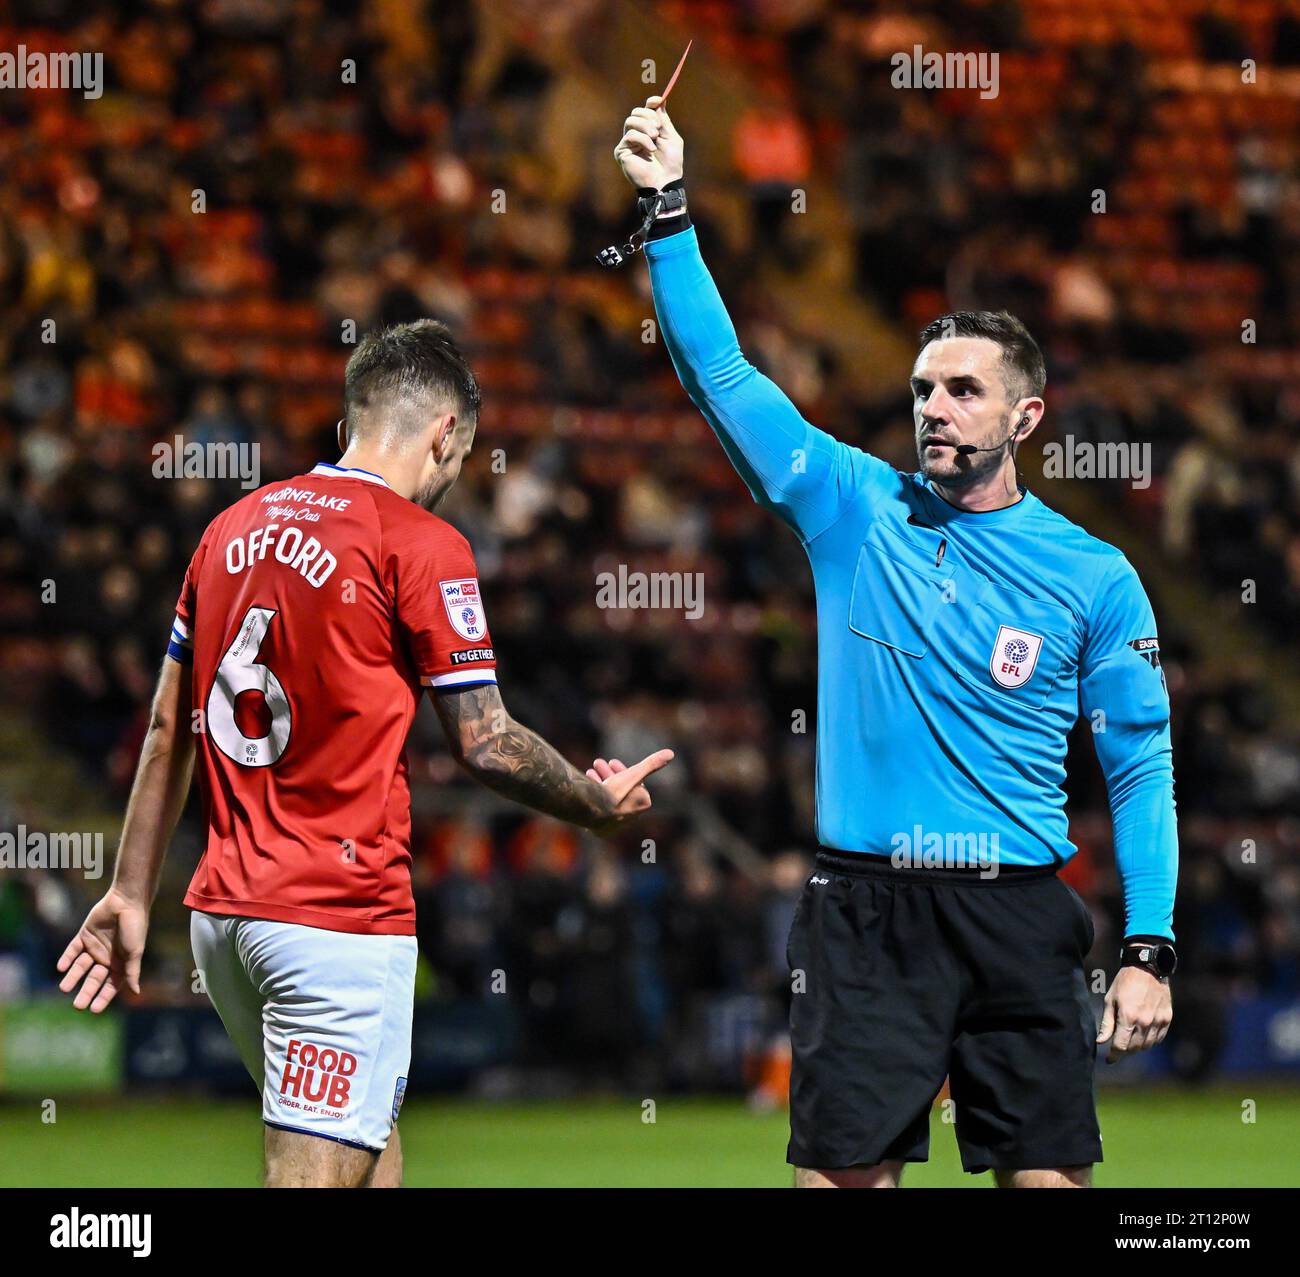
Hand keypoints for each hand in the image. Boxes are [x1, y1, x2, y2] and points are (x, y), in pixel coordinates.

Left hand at [57, 887, 148, 1011]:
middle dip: (86, 992)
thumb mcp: (135, 952)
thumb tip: (136, 992)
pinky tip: (61, 968)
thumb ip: (132, 972)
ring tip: (64, 988)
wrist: (126, 902)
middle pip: (94, 979)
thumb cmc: (135, 928)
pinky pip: (73, 950)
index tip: (94, 1010)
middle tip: (77, 1006)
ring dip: (72, 977)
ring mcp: (94, 947)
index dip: (103, 997)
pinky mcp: (84, 936)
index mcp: (120, 963)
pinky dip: (66, 958)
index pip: (110, 985)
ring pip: (81, 967)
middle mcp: (107, 957)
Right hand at [585, 751, 673, 833]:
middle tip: (599, 763)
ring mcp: (613, 825)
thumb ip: (651, 764)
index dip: (623, 770)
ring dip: (600, 782)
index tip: (612, 761)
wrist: (593, 809)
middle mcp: (629, 817)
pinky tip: (586, 786)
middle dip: (609, 775)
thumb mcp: (634, 773)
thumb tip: (670, 753)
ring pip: (608, 799)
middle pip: (620, 790)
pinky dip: (594, 796)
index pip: (634, 782)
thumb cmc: (616, 791)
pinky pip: (598, 809)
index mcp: (641, 805)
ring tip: (591, 770)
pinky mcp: (599, 829)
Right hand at [614, 96, 684, 190]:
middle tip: (658, 128)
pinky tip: (651, 149)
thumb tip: (659, 100)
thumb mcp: (671, 137)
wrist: (665, 181)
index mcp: (649, 130)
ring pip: (631, 120)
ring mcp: (628, 143)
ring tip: (655, 137)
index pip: (645, 110)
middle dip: (649, 116)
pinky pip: (630, 135)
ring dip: (645, 126)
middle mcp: (637, 135)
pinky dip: (643, 139)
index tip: (659, 101)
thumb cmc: (670, 163)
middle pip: (636, 112)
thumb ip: (664, 120)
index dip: (651, 103)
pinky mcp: (621, 151)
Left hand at [1097, 966, 1171, 1062]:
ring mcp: (1158, 1021)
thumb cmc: (1124, 983)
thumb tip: (1100, 1042)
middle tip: (1118, 1048)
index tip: (1109, 1059)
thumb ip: (1106, 1023)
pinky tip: (1142, 1036)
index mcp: (1128, 1017)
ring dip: (1137, 1048)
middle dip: (1124, 1052)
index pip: (1121, 1046)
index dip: (1114, 1055)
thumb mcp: (1110, 1000)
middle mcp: (1144, 1022)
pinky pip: (1158, 1039)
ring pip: (1147, 1046)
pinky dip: (1150, 1041)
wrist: (1148, 968)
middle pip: (1134, 1048)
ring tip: (1129, 1041)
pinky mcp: (1167, 1019)